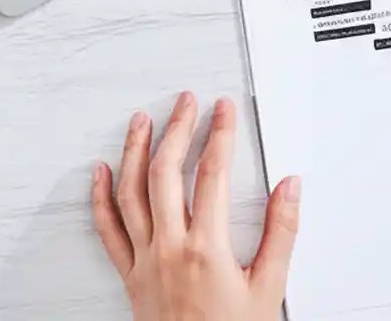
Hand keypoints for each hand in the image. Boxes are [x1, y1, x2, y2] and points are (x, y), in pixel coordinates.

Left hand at [91, 92, 301, 319]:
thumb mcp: (269, 286)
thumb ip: (280, 232)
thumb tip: (289, 188)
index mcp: (206, 248)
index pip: (212, 174)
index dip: (219, 135)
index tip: (224, 111)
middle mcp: (169, 248)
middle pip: (166, 173)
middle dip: (178, 130)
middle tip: (187, 103)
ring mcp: (144, 260)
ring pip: (131, 193)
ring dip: (135, 151)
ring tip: (142, 121)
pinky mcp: (130, 275)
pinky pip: (108, 229)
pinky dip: (100, 197)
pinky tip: (101, 171)